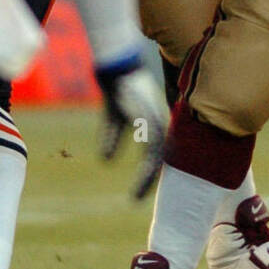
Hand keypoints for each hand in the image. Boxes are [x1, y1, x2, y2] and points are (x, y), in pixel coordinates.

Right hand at [95, 54, 168, 198]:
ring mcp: (156, 122)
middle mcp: (159, 124)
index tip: (140, 192)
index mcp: (155, 124)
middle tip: (138, 199)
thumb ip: (112, 137)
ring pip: (157, 157)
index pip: (159, 153)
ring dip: (146, 178)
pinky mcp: (149, 120)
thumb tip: (106, 159)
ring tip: (136, 197)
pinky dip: (144, 168)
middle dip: (149, 180)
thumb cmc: (118, 90)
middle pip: (161, 158)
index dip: (150, 173)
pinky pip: (151, 149)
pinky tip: (136, 176)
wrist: (118, 69)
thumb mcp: (114, 119)